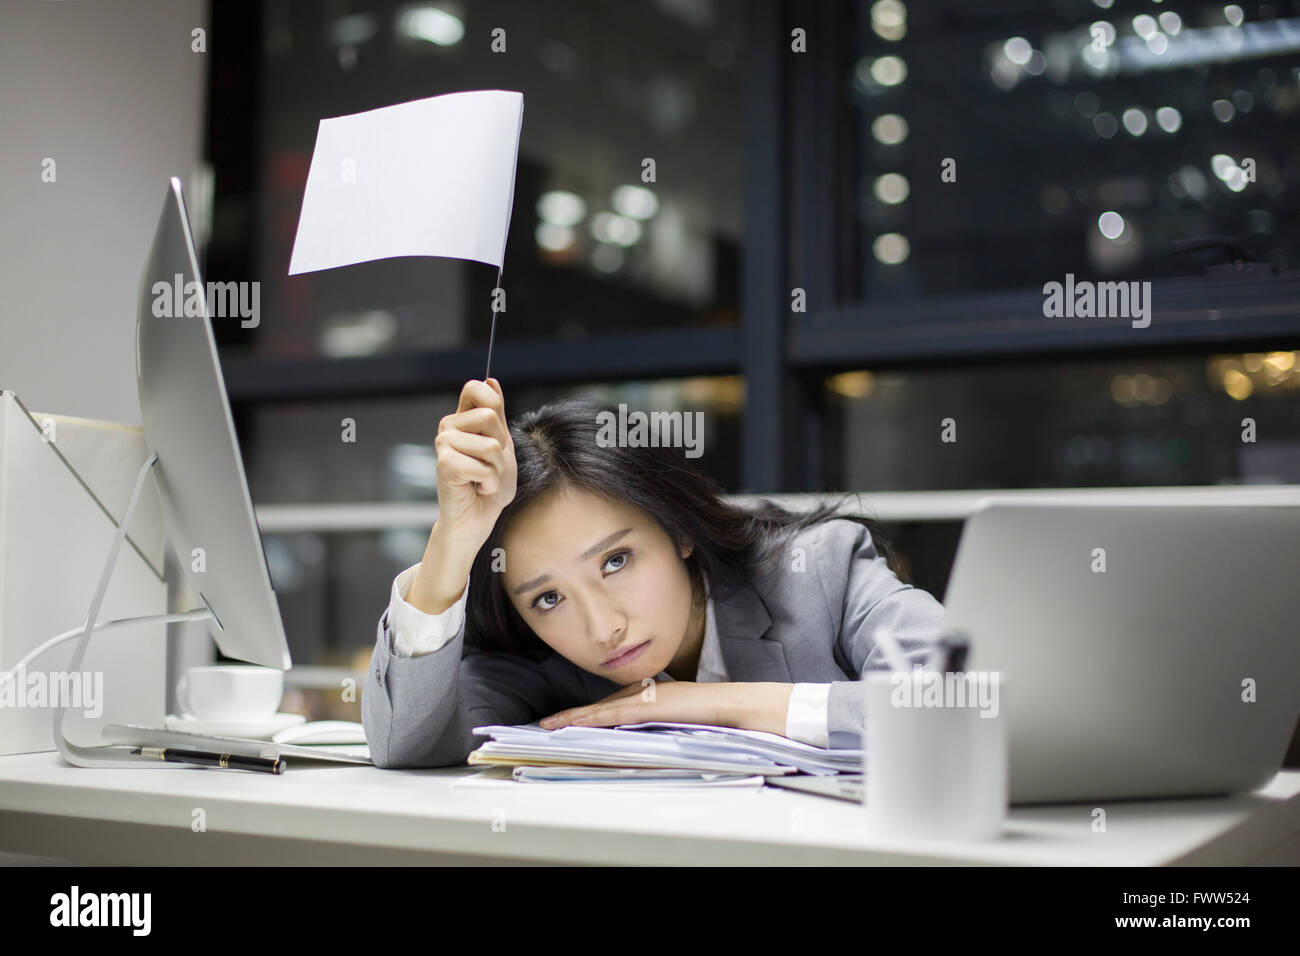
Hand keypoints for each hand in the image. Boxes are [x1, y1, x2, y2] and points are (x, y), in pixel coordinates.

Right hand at [431, 378, 516, 556]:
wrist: (476, 520)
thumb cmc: (488, 486)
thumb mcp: (502, 445)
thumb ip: (498, 415)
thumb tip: (491, 380)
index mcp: (461, 419)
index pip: (475, 387)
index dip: (493, 402)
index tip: (496, 432)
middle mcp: (448, 427)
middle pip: (490, 416)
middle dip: (501, 447)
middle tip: (489, 466)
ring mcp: (443, 444)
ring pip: (491, 445)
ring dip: (496, 469)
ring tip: (483, 479)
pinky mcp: (445, 464)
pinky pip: (484, 466)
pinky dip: (489, 482)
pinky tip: (476, 488)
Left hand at [539, 681, 794, 736]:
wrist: (732, 706)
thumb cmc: (713, 716)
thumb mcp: (680, 719)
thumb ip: (660, 723)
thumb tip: (643, 736)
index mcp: (649, 695)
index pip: (610, 706)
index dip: (586, 714)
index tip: (566, 722)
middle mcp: (642, 693)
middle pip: (599, 706)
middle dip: (572, 715)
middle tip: (546, 725)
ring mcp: (645, 698)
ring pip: (600, 709)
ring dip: (574, 718)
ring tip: (550, 727)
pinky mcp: (649, 706)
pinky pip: (614, 715)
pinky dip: (592, 719)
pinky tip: (576, 726)